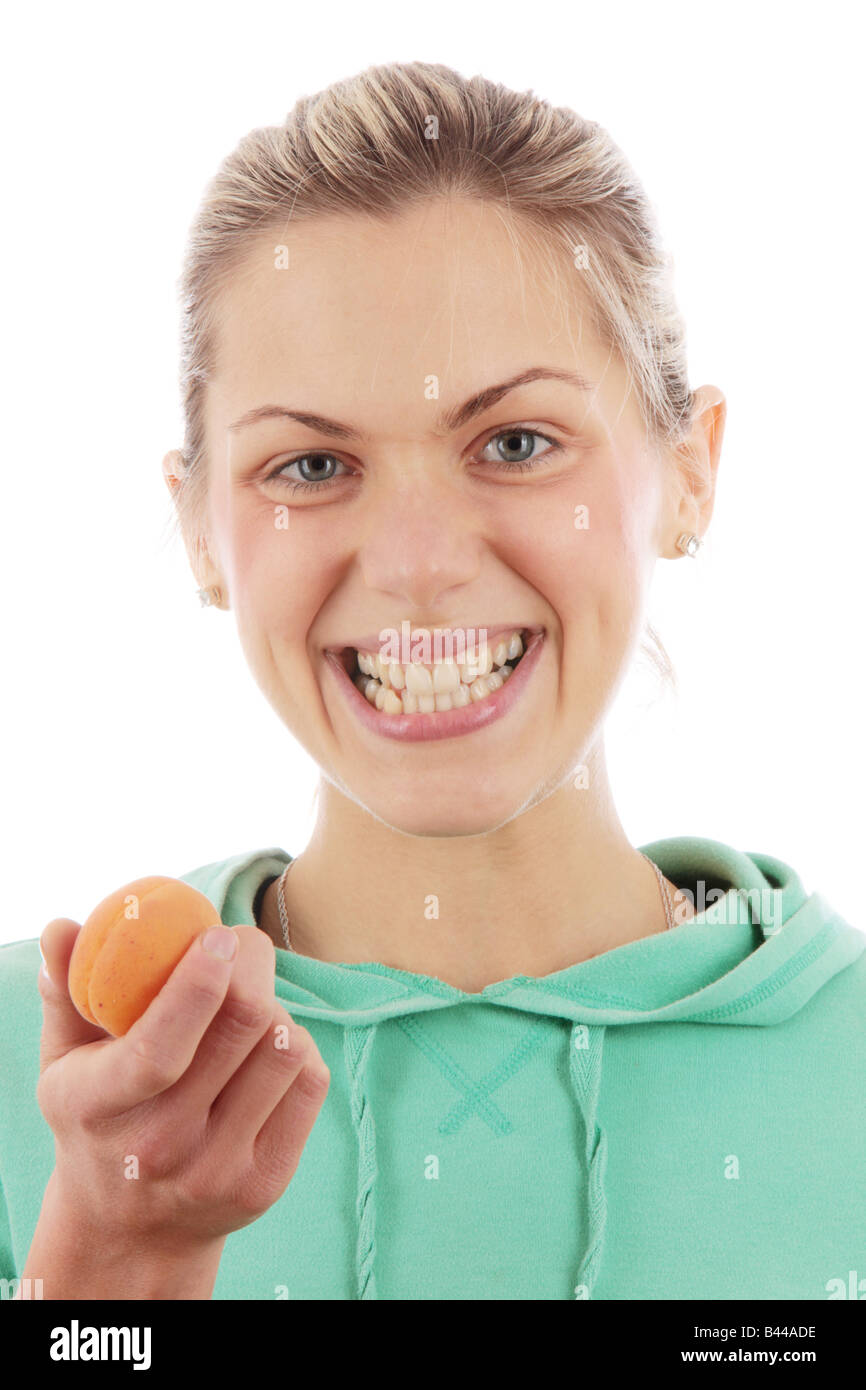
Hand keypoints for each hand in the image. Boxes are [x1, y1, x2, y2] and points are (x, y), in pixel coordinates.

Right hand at [32, 916, 328, 1264]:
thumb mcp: (64, 1061)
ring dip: (275, 1007)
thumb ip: (66, 991)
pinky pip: (309, 1081)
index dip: (198, 983)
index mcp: (99, 1107)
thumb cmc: (98, 1118)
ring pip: (283, 1048)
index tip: (217, 936)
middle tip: (241, 945)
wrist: (130, 1229)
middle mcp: (160, 1146)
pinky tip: (265, 1049)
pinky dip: (296, 1046)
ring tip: (247, 1008)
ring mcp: (216, 1171)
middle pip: (241, 1027)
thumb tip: (61, 925)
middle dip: (251, 964)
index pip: (160, 1047)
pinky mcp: (264, 1185)